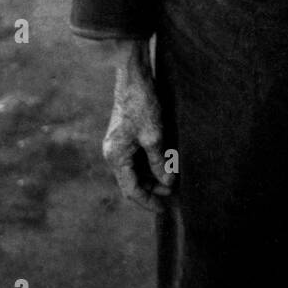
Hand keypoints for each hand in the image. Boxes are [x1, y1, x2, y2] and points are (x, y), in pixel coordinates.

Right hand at [101, 39, 174, 210]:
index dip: (148, 202)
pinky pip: (137, 159)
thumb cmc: (142, 104)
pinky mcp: (125, 136)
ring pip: (135, 171)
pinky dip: (150, 165)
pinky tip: (165, 166)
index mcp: (116, 157)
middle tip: (174, 194)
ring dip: (152, 178)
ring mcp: (118, 145)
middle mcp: (113, 153)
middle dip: (152, 190)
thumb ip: (159, 162)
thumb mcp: (154, 136)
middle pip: (132, 182)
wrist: (134, 78)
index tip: (165, 209)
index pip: (131, 190)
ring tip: (172, 182)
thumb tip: (167, 182)